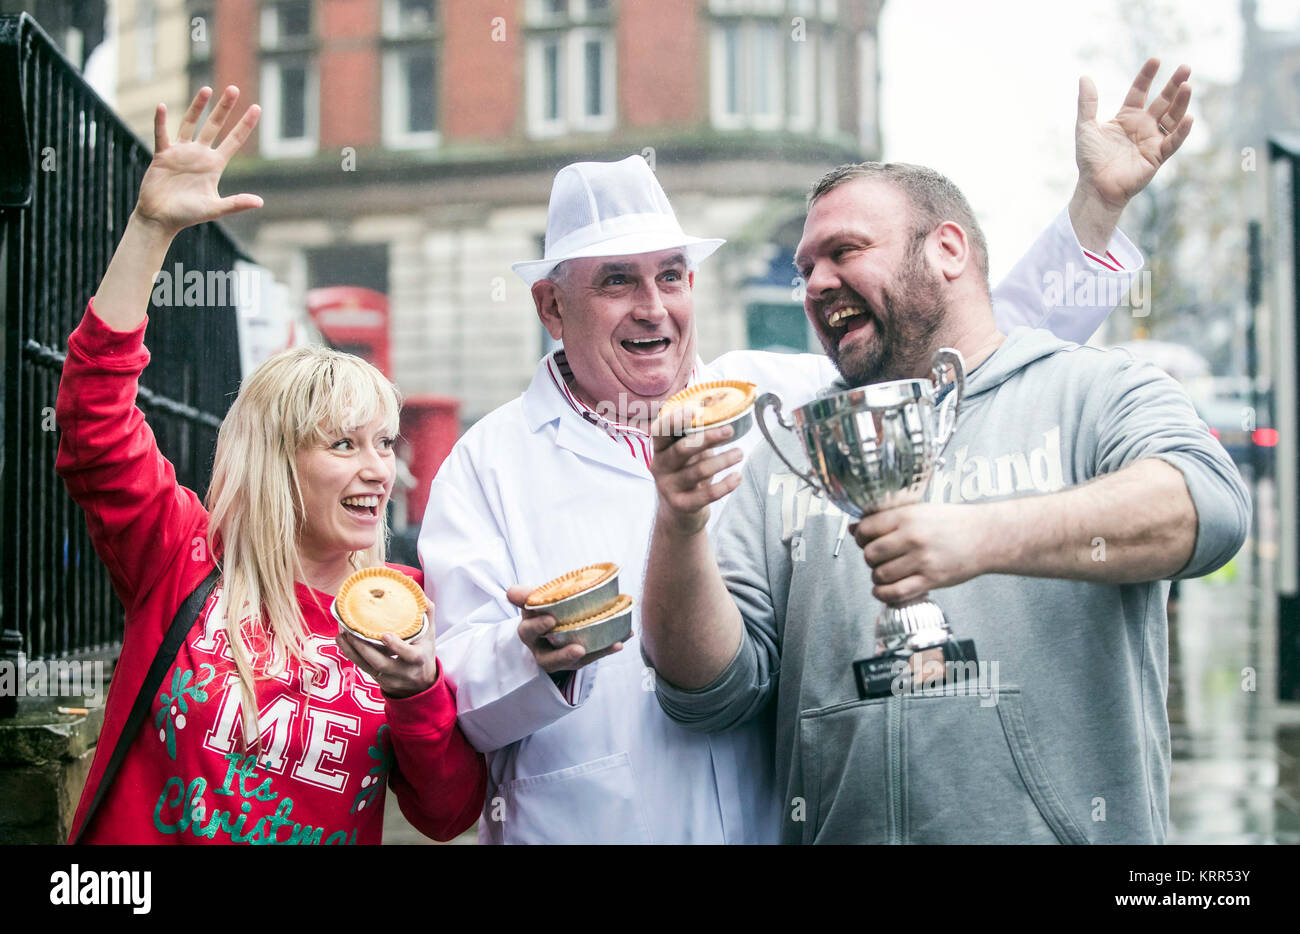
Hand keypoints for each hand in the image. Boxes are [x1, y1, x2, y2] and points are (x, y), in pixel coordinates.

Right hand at [134, 85, 262, 236]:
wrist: (161, 218)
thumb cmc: (188, 215)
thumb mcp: (215, 209)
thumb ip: (236, 203)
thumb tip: (260, 202)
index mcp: (214, 165)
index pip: (234, 140)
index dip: (245, 125)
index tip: (257, 107)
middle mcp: (200, 154)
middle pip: (214, 126)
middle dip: (224, 108)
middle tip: (234, 88)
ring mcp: (181, 152)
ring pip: (190, 123)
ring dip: (197, 107)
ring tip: (207, 89)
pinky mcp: (162, 155)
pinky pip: (161, 134)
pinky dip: (161, 121)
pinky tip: (162, 107)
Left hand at [336, 608, 439, 698]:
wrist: (422, 682)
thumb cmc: (424, 651)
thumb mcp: (429, 633)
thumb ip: (426, 612)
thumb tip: (415, 588)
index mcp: (418, 658)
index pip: (409, 655)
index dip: (397, 647)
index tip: (385, 635)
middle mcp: (404, 671)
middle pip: (381, 664)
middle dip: (363, 648)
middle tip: (351, 631)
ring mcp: (390, 678)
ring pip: (367, 667)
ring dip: (352, 651)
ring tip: (342, 635)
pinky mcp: (378, 680)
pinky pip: (362, 668)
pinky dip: (351, 654)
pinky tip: (342, 642)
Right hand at [507, 585, 623, 673]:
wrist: (549, 627)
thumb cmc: (541, 611)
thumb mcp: (532, 602)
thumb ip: (526, 596)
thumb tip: (512, 592)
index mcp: (530, 632)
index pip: (529, 631)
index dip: (538, 626)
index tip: (551, 619)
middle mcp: (543, 650)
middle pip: (550, 659)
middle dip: (563, 655)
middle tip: (578, 649)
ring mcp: (562, 659)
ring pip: (576, 663)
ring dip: (595, 655)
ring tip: (613, 645)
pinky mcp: (579, 660)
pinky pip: (595, 657)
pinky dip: (609, 647)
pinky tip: (623, 638)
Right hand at [649, 414, 742, 537]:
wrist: (678, 513)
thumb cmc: (686, 474)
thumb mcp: (687, 455)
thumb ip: (696, 438)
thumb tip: (722, 417)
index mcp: (660, 450)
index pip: (660, 432)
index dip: (674, 420)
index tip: (693, 410)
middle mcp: (660, 467)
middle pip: (682, 449)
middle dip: (707, 438)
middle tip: (729, 430)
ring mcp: (669, 487)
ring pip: (699, 471)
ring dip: (723, 460)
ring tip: (740, 453)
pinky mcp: (682, 505)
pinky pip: (707, 494)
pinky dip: (726, 484)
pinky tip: (738, 476)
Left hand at [852, 503, 995, 604]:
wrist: (987, 536)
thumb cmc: (953, 522)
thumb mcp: (919, 511)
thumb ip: (887, 518)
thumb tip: (854, 527)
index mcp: (907, 516)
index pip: (866, 529)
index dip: (860, 537)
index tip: (864, 540)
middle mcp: (912, 537)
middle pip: (870, 554)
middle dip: (869, 558)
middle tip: (878, 558)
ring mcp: (921, 560)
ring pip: (880, 575)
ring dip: (877, 577)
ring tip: (886, 572)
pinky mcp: (931, 580)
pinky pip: (896, 593)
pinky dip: (883, 595)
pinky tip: (884, 590)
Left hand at [1074, 58, 1191, 214]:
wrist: (1095, 186)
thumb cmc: (1090, 159)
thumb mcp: (1086, 127)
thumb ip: (1087, 103)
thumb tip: (1085, 77)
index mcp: (1127, 117)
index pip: (1140, 91)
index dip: (1147, 76)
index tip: (1155, 59)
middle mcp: (1143, 126)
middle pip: (1163, 101)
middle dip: (1174, 85)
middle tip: (1185, 68)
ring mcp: (1152, 140)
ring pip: (1172, 117)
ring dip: (1181, 103)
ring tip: (1188, 86)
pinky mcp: (1158, 156)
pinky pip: (1173, 142)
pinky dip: (1181, 131)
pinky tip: (1189, 118)